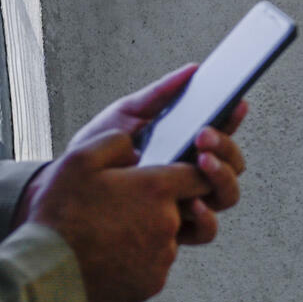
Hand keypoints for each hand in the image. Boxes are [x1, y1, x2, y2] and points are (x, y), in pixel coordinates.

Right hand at [23, 67, 246, 301]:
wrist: (46, 268)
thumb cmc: (60, 211)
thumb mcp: (80, 158)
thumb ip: (117, 142)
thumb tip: (135, 148)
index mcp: (156, 189)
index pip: (199, 177)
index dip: (191, 174)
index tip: (179, 175)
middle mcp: (168, 224)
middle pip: (183, 210)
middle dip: (161, 206)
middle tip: (122, 207)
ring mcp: (162, 258)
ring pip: (167, 240)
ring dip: (148, 234)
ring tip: (109, 233)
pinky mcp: (152, 284)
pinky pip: (154, 266)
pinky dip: (138, 261)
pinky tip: (109, 255)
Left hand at [71, 65, 246, 242]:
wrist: (68, 187)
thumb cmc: (98, 150)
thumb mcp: (126, 114)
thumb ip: (159, 95)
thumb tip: (193, 70)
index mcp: (186, 147)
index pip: (222, 133)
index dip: (233, 119)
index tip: (234, 104)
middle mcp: (192, 175)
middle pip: (233, 165)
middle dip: (226, 147)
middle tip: (204, 136)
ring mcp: (187, 203)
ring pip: (226, 195)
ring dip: (222, 177)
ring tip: (202, 162)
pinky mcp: (174, 230)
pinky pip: (205, 229)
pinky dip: (205, 217)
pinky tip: (190, 202)